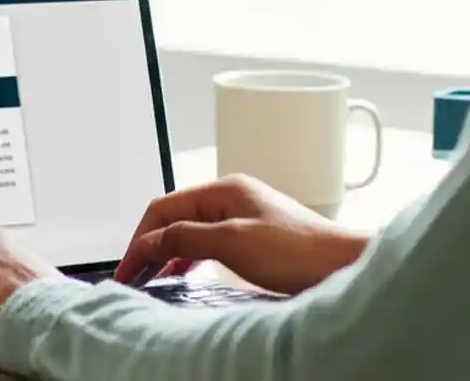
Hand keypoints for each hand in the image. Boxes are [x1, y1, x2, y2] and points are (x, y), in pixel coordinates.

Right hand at [114, 174, 370, 294]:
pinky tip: (182, 276)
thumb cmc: (299, 250)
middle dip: (149, 244)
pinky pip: (207, 244)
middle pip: (174, 218)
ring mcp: (242, 217)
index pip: (164, 207)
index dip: (140, 237)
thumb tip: (150, 241)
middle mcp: (231, 198)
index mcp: (224, 189)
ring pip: (190, 233)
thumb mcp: (231, 242)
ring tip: (149, 279)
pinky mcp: (253, 239)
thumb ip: (185, 239)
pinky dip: (188, 260)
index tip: (127, 267)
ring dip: (167, 254)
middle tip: (132, 276)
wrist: (342, 265)